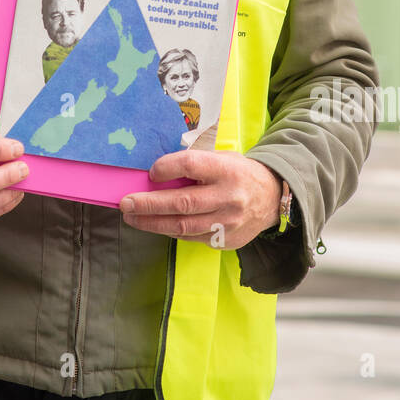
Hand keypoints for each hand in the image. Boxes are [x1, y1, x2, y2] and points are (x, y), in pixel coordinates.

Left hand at [119, 150, 280, 248]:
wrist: (272, 198)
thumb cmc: (238, 173)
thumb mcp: (222, 159)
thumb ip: (195, 165)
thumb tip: (156, 174)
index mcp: (227, 170)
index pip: (191, 165)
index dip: (167, 168)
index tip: (150, 173)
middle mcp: (229, 197)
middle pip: (182, 202)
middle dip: (149, 204)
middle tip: (126, 203)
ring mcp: (228, 222)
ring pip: (183, 226)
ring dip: (152, 223)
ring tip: (132, 217)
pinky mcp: (226, 240)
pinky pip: (192, 237)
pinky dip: (170, 231)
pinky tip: (155, 225)